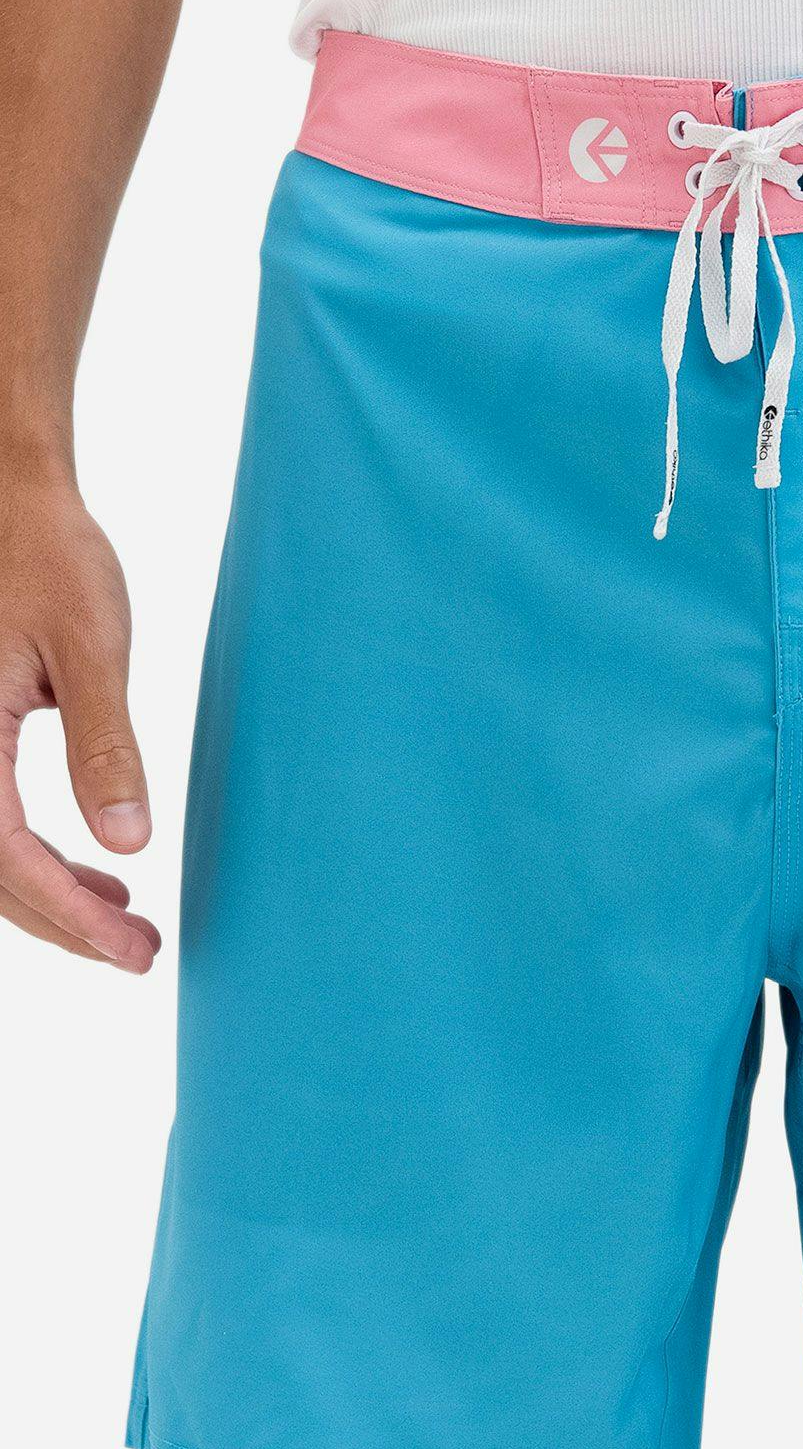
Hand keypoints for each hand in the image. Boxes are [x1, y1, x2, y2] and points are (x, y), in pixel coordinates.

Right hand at [0, 456, 159, 970]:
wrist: (8, 493)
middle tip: (142, 955)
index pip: (6, 858)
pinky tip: (96, 871)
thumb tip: (127, 843)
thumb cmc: (45, 552)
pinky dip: (35, 857)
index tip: (132, 950)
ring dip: (50, 898)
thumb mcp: (89, 648)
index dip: (69, 915)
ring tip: (127, 923)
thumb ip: (104, 746)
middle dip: (64, 924)